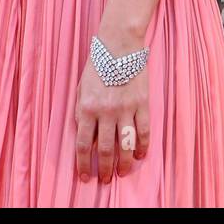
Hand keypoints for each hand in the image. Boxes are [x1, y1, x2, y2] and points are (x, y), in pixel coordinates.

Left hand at [75, 34, 149, 184]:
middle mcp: (106, 111)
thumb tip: (86, 139)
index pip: (83, 144)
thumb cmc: (97, 66)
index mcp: (87, 108)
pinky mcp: (142, 104)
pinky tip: (140, 155)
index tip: (84, 177)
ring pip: (126, 145)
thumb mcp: (81, 89)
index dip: (83, 164)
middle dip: (104, 169)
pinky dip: (143, 147)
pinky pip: (143, 131)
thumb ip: (81, 113)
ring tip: (122, 172)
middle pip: (106, 150)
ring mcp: (126, 108)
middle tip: (105, 179)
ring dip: (124, 163)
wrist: (119, 44)